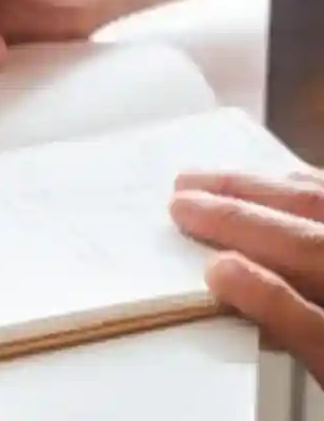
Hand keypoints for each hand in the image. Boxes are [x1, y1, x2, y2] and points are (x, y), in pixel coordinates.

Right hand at [171, 172, 323, 382]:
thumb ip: (286, 316)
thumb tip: (224, 271)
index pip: (294, 239)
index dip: (233, 221)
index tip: (183, 210)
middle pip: (313, 205)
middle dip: (243, 191)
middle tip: (188, 183)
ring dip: (276, 183)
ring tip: (229, 178)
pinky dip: (316, 186)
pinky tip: (297, 185)